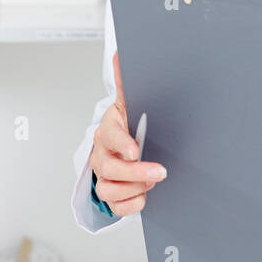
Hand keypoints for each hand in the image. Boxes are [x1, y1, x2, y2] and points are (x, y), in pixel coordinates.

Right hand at [90, 52, 166, 216]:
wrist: (123, 150)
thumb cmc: (128, 126)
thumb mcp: (130, 104)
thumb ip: (127, 82)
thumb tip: (120, 54)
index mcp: (107, 131)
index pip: (108, 137)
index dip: (121, 144)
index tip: (135, 149)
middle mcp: (101, 155)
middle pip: (109, 169)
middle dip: (136, 172)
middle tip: (160, 171)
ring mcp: (103, 177)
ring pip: (109, 190)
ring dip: (135, 188)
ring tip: (153, 180)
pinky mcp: (110, 196)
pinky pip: (117, 207)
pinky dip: (133, 204)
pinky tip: (145, 193)